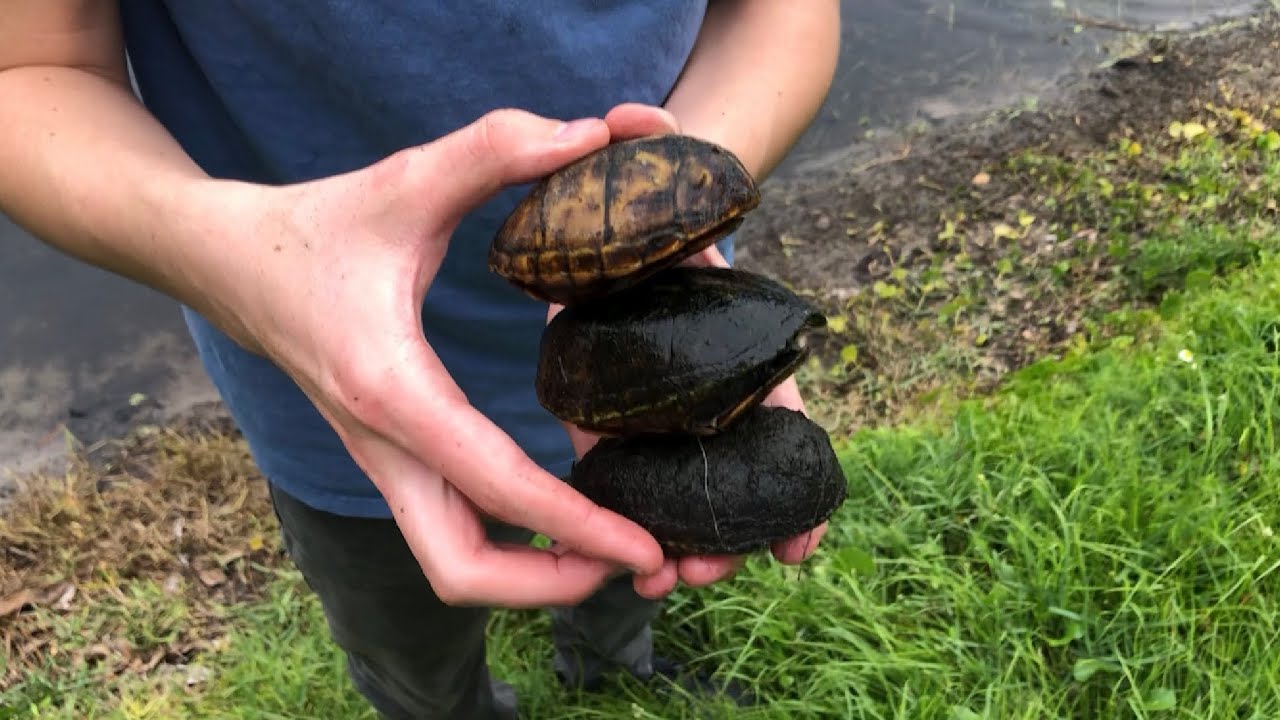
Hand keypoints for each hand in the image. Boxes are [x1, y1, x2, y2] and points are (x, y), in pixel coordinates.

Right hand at [224, 110, 666, 606]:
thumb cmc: (315, 228)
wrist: (230, 262)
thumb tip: (588, 137)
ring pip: (451, 563)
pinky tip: (564, 515)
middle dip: (551, 585)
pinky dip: (510, 542)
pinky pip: (450, 529)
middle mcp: (384, 448)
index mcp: (393, 392)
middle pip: (461, 571)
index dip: (578, 528)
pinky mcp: (390, 458)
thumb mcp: (404, 180)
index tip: (647, 548)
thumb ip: (491, 151)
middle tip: (634, 562)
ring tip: (611, 550)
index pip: (497, 487)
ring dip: (531, 576)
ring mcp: (383, 463)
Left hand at [547, 103, 827, 599]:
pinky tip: (613, 563)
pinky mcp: (605, 417)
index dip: (794, 477)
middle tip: (707, 571)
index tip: (801, 544)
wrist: (613, 216)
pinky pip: (625, 483)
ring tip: (661, 580)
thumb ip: (648, 141)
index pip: (777, 417)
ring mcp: (656, 408)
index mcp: (729, 341)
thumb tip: (635, 113)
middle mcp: (701, 383)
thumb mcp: (647, 170)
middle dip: (729, 530)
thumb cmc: (642, 196)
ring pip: (681, 490)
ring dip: (679, 542)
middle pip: (731, 471)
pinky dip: (626, 525)